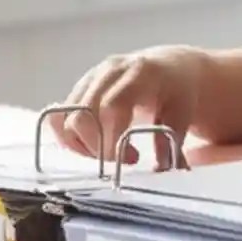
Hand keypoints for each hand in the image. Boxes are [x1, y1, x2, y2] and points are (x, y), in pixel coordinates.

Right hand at [50, 45, 204, 169]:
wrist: (169, 68)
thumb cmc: (177, 93)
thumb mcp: (182, 114)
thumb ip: (170, 143)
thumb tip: (162, 172)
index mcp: (138, 74)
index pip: (111, 106)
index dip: (112, 137)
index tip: (130, 159)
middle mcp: (109, 72)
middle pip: (82, 113)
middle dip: (96, 146)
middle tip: (123, 160)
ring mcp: (90, 78)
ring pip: (66, 116)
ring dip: (82, 145)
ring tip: (109, 153)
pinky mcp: (79, 88)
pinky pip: (59, 116)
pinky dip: (69, 138)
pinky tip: (91, 148)